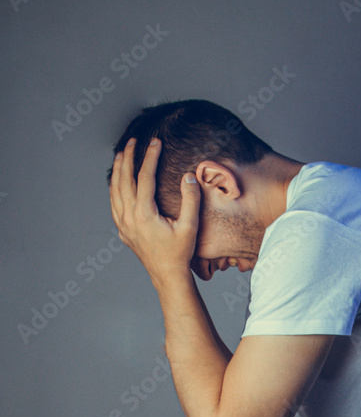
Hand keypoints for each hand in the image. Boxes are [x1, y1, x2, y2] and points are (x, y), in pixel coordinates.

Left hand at [109, 137, 200, 286]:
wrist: (167, 275)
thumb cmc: (180, 252)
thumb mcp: (190, 226)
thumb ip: (190, 199)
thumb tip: (188, 175)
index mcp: (144, 214)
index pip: (145, 177)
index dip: (150, 157)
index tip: (156, 142)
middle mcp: (129, 217)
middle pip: (124, 179)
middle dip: (129, 157)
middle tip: (133, 141)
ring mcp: (123, 224)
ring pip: (115, 190)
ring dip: (118, 170)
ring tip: (122, 154)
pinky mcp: (122, 230)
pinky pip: (114, 203)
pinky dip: (115, 188)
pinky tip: (118, 181)